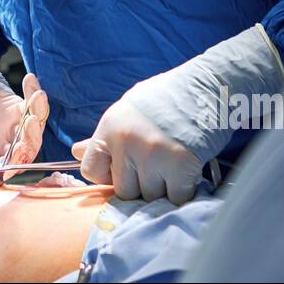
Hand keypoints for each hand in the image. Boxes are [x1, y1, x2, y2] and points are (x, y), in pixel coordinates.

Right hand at [0, 34, 26, 165]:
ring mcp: (10, 126)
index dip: (13, 162)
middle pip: (24, 150)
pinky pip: (32, 106)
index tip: (18, 147)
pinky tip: (29, 79)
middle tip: (31, 121)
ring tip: (36, 96)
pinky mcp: (18, 108)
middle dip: (31, 138)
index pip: (1, 168)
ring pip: (33, 129)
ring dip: (38, 114)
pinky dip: (34, 94)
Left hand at [71, 24, 283, 202]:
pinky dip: (183, 191)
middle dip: (139, 184)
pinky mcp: (180, 167)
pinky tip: (187, 172)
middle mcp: (127, 143)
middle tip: (156, 167)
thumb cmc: (167, 98)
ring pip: (150, 196)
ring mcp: (153, 156)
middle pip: (123, 190)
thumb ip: (103, 138)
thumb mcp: (128, 111)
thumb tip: (76, 153)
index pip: (90, 170)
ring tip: (172, 166)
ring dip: (163, 188)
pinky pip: (175, 197)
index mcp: (110, 127)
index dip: (107, 175)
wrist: (207, 86)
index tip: (123, 169)